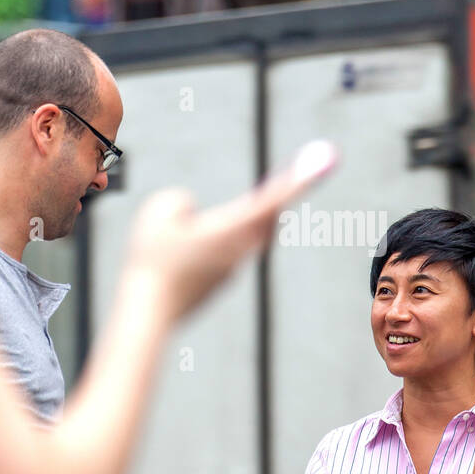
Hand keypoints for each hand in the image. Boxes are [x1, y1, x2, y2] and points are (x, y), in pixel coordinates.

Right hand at [125, 141, 337, 323]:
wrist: (148, 313)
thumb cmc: (153, 262)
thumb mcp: (158, 213)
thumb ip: (178, 202)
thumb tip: (189, 210)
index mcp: (232, 229)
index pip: (274, 199)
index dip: (300, 178)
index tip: (326, 160)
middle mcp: (239, 251)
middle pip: (267, 219)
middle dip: (277, 198)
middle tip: (298, 176)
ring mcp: (229, 270)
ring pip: (245, 238)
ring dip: (246, 220)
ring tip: (238, 212)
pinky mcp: (217, 284)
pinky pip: (224, 254)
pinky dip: (218, 242)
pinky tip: (187, 250)